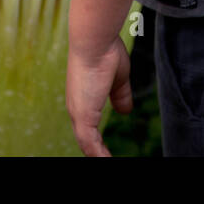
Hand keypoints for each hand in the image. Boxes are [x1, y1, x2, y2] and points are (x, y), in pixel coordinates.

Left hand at [66, 36, 132, 156]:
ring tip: (110, 162)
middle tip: (108, 159)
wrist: (95, 41)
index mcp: (83, 99)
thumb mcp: (119, 78)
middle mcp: (77, 108)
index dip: (97, 143)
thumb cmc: (106, 52)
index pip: (88, 129)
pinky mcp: (83, 117)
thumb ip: (121, 95)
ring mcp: (78, 113)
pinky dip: (99, 156)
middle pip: (86, 141)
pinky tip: (108, 162)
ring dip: (99, 156)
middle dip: (97, 153)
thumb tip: (126, 110)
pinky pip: (90, 146)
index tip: (106, 152)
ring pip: (87, 146)